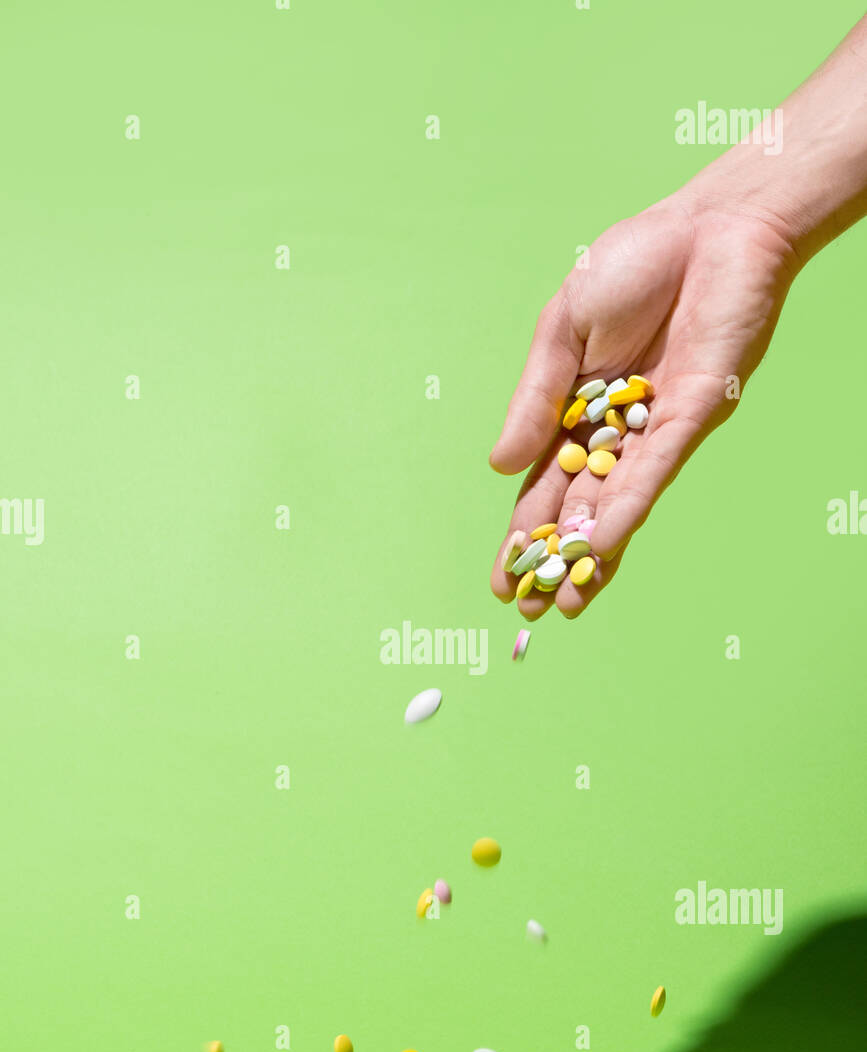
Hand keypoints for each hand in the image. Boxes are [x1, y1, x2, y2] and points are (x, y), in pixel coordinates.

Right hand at [489, 193, 798, 619]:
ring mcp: (656, 429)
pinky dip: (627, 508)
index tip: (503, 579)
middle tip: (527, 609)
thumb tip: (498, 468)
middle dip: (552, 558)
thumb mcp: (559, 334)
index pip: (546, 484)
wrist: (710, 227)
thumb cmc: (634, 264)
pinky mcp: (695, 416)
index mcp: (580, 410)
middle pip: (579, 507)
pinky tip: (601, 545)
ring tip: (565, 602)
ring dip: (589, 552)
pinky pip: (654, 471)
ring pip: (617, 504)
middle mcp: (619, 431)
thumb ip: (533, 401)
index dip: (524, 533)